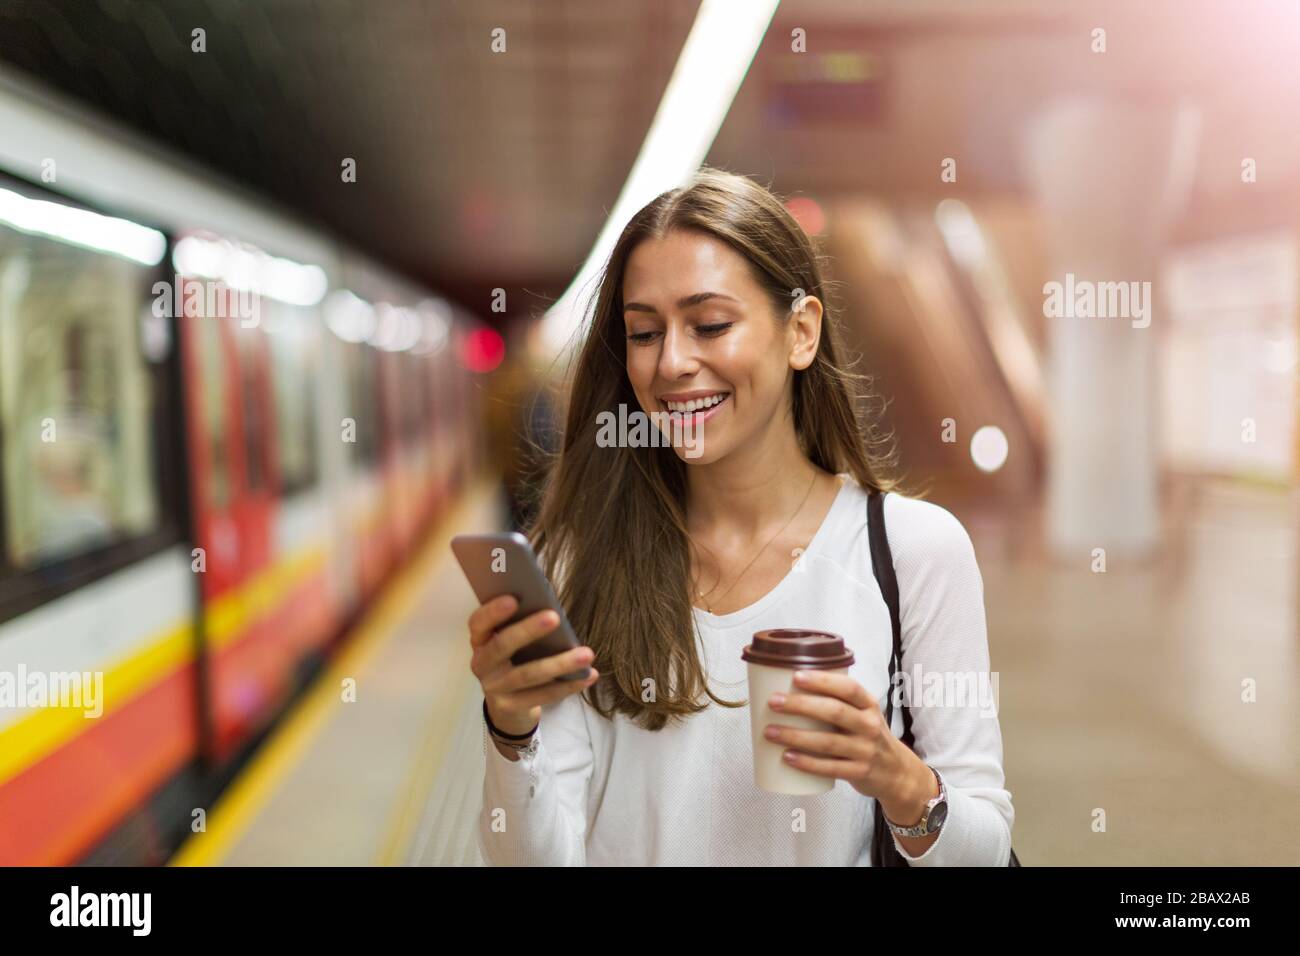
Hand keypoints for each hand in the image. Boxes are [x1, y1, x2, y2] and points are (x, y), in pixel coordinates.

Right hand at [468, 595, 598, 736]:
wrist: (507, 707)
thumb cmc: (516, 660)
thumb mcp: (513, 642)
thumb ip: (523, 623)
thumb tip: (551, 605)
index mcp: (480, 640)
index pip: (478, 623)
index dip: (493, 611)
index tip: (514, 599)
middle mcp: (481, 664)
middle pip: (501, 646)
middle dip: (528, 631)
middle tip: (555, 617)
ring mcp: (494, 688)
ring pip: (527, 675)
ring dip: (560, 663)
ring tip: (587, 654)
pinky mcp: (510, 707)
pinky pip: (542, 695)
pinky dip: (568, 685)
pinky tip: (589, 676)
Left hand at [764, 670, 932, 822]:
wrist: (896, 772)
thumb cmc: (867, 735)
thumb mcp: (863, 713)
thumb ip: (837, 701)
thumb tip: (788, 688)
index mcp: (868, 705)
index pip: (848, 688)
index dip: (822, 681)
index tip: (796, 676)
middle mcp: (869, 725)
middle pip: (834, 712)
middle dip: (800, 705)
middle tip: (773, 702)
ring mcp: (866, 750)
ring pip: (828, 742)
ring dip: (796, 736)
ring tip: (770, 731)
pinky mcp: (859, 772)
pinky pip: (830, 768)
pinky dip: (807, 762)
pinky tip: (787, 757)